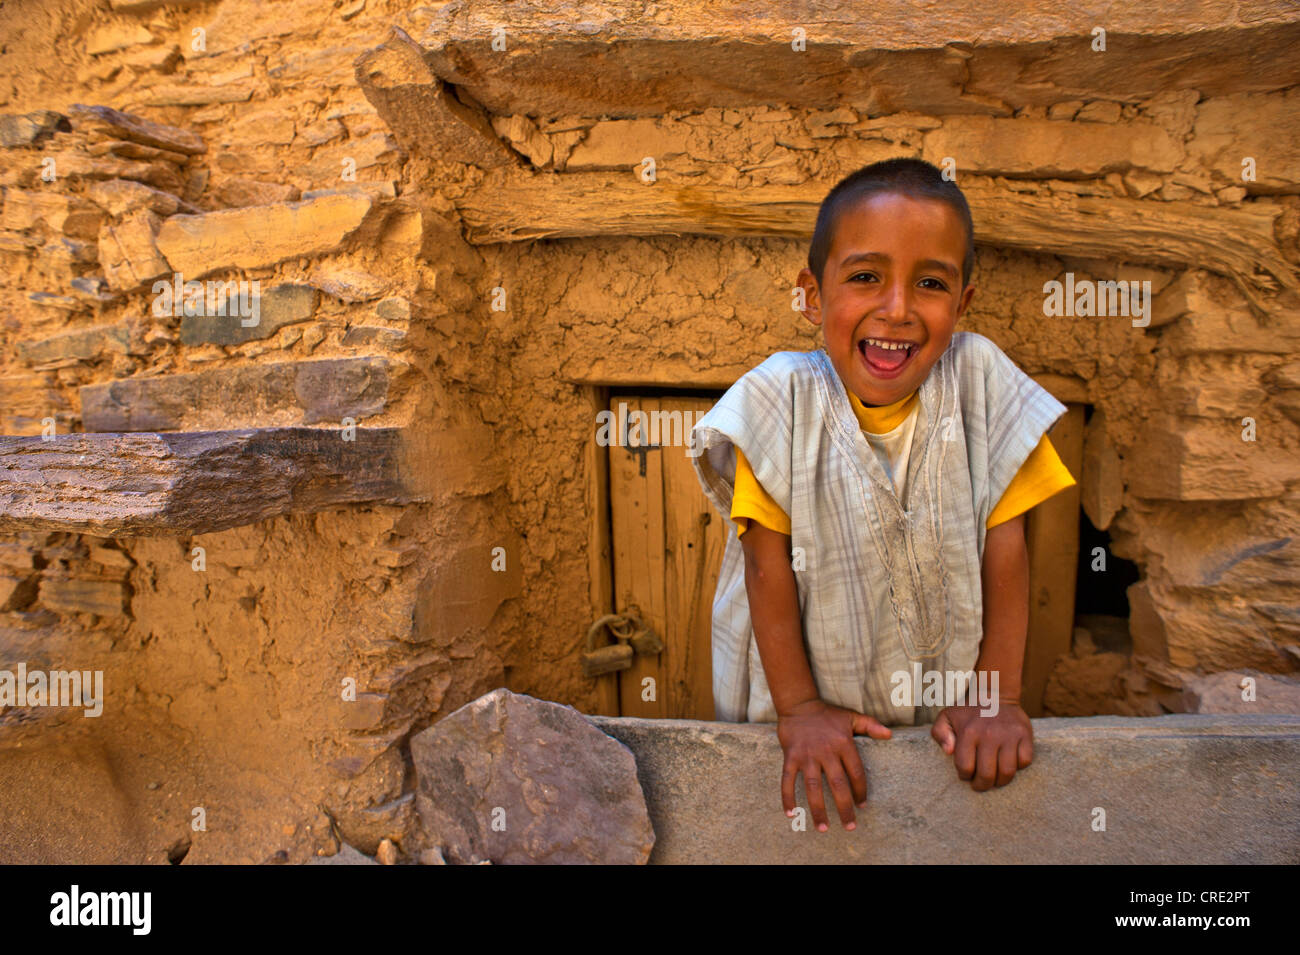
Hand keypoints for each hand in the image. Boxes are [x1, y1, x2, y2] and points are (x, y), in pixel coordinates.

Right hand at [777, 699, 891, 831]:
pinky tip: (791, 814)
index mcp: (843, 744)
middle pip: (837, 785)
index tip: (863, 805)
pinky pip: (787, 780)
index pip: (856, 773)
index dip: (861, 791)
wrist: (799, 704)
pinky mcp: (790, 757)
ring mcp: (807, 756)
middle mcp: (826, 752)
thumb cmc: (827, 714)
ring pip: (813, 788)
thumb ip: (870, 726)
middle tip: (850, 827)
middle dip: (844, 808)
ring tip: (823, 828)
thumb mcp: (851, 717)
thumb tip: (890, 735)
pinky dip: (788, 797)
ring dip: (818, 810)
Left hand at [931, 702, 1032, 790]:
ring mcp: (1009, 735)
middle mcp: (989, 735)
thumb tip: (949, 752)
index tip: (966, 775)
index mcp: (968, 732)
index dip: (965, 776)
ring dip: (1000, 781)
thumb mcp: (946, 716)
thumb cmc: (968, 710)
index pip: (966, 767)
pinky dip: (1018, 767)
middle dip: (982, 785)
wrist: (995, 693)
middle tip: (980, 785)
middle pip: (987, 774)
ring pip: (1007, 772)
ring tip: (995, 779)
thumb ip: (940, 734)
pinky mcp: (1025, 735)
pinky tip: (1009, 763)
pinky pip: (1024, 761)